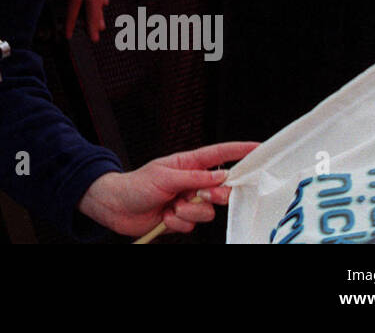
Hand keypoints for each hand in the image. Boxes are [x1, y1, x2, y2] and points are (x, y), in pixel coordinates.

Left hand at [79, 141, 257, 236]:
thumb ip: (194, 177)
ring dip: (189, 212)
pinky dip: (178, 223)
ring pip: (207, 211)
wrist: (116, 207)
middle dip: (213, 196)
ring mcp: (187, 201)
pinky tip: (165, 217)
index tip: (258, 148)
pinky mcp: (181, 219)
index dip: (239, 151)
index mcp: (188, 163)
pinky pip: (192, 226)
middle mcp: (191, 182)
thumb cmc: (135, 184)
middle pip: (220, 189)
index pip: (218, 155)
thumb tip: (220, 177)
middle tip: (200, 196)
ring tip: (171, 207)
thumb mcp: (165, 176)